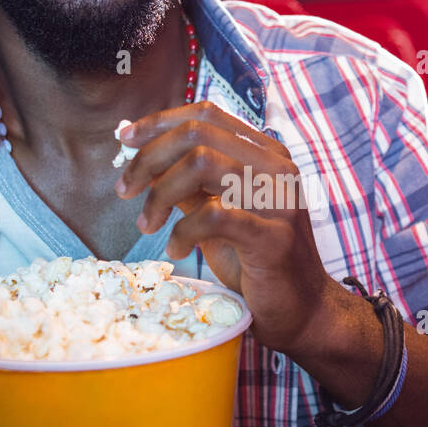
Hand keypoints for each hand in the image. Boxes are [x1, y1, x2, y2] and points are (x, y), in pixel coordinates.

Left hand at [113, 101, 335, 354]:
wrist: (302, 312)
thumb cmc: (256, 263)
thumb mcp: (215, 214)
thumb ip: (188, 185)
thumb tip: (143, 158)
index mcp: (265, 153)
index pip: (206, 114)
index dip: (160, 122)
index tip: (125, 139)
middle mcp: (277, 167)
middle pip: (198, 134)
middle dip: (149, 158)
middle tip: (124, 190)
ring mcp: (279, 199)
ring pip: (201, 163)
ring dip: (161, 193)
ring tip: (148, 224)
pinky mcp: (273, 236)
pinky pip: (213, 215)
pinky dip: (181, 231)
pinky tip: (175, 250)